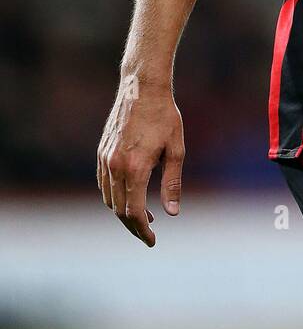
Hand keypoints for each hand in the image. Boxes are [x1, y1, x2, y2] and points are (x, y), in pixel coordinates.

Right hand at [96, 73, 184, 245]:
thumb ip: (172, 183)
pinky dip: (114, 196)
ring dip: (122, 212)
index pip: (133, 212)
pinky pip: (104, 183)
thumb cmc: (165, 116)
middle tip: (149, 234)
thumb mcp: (176, 149)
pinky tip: (129, 196)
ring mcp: (105, 158)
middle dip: (133, 226)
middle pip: (119, 209)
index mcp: (136, 167)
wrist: (142, 88)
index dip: (142, 230)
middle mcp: (115, 166)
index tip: (152, 240)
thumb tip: (173, 213)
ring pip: (109, 198)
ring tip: (143, 216)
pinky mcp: (101, 152)